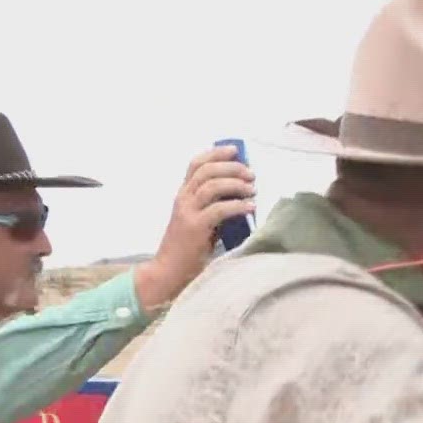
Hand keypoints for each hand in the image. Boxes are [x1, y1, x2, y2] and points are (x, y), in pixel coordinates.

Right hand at [134, 144, 256, 308]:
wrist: (169, 271)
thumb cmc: (189, 248)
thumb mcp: (200, 220)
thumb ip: (214, 205)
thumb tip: (243, 193)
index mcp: (183, 195)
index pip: (196, 164)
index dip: (215, 153)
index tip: (235, 150)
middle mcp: (183, 199)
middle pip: (207, 171)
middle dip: (232, 168)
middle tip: (251, 174)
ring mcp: (187, 212)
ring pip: (212, 186)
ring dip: (236, 184)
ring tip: (253, 190)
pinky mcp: (194, 228)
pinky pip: (219, 209)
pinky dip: (237, 205)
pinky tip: (250, 207)